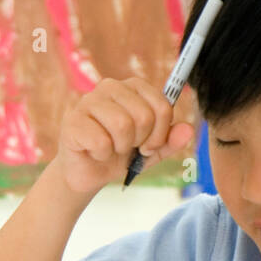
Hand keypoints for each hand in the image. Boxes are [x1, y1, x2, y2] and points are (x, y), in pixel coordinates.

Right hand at [56, 77, 195, 193]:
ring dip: (120, 148)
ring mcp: (89, 101)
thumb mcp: (151, 151)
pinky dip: (102, 155)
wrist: (88, 173)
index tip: (149, 146)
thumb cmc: (120, 155)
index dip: (160, 134)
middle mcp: (111, 87)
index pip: (162, 106)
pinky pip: (100, 141)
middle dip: (139, 142)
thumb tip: (188, 130)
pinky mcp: (72, 121)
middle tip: (127, 148)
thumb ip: (170, 140)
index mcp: (134, 87)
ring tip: (111, 148)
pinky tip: (95, 152)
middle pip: (143, 116)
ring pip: (122, 126)